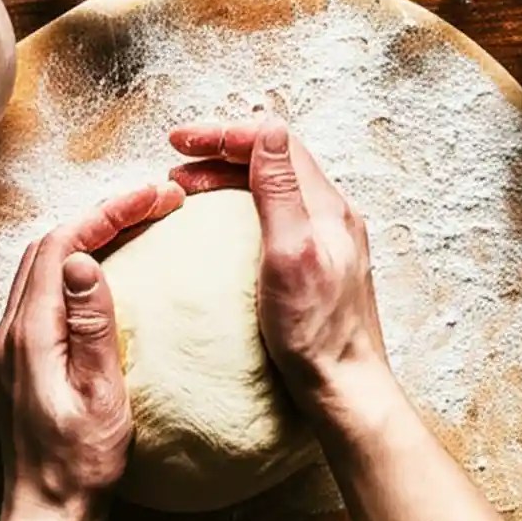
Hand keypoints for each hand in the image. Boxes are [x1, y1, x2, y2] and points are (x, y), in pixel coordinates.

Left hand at [0, 182, 185, 520]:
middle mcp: (11, 331)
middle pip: (49, 247)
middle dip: (100, 213)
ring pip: (43, 266)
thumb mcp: (100, 396)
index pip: (62, 247)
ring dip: (87, 235)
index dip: (107, 212)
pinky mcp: (20, 358)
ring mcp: (11, 344)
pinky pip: (43, 291)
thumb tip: (81, 261)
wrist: (47, 512)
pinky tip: (106, 269)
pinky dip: (75, 265)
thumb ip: (91, 326)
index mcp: (30, 334)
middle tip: (154, 201)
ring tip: (136, 222)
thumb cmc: (80, 464)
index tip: (153, 197)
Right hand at [168, 117, 392, 435]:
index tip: (180, 141)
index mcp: (327, 207)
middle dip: (220, 153)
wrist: (345, 390)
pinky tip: (219, 227)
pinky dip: (240, 207)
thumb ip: (278, 190)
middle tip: (176, 164)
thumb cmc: (316, 333)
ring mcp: (327, 242)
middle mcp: (332, 217)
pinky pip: (276, 216)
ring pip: (273, 188)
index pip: (274, 143)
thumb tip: (268, 130)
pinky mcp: (317, 265)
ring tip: (186, 189)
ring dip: (228, 178)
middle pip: (273, 161)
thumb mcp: (289, 253)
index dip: (223, 134)